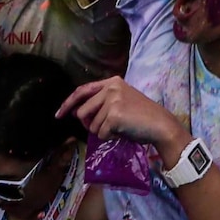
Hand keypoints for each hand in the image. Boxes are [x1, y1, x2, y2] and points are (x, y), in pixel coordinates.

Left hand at [60, 76, 187, 158]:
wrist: (160, 124)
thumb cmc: (141, 116)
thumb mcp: (121, 101)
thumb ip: (102, 102)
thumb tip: (78, 113)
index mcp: (112, 82)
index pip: (82, 91)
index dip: (68, 104)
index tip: (59, 115)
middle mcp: (111, 87)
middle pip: (82, 112)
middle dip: (90, 125)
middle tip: (106, 128)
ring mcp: (112, 100)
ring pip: (91, 125)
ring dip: (103, 132)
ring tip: (120, 127)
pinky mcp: (114, 114)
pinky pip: (101, 133)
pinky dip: (110, 137)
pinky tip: (123, 131)